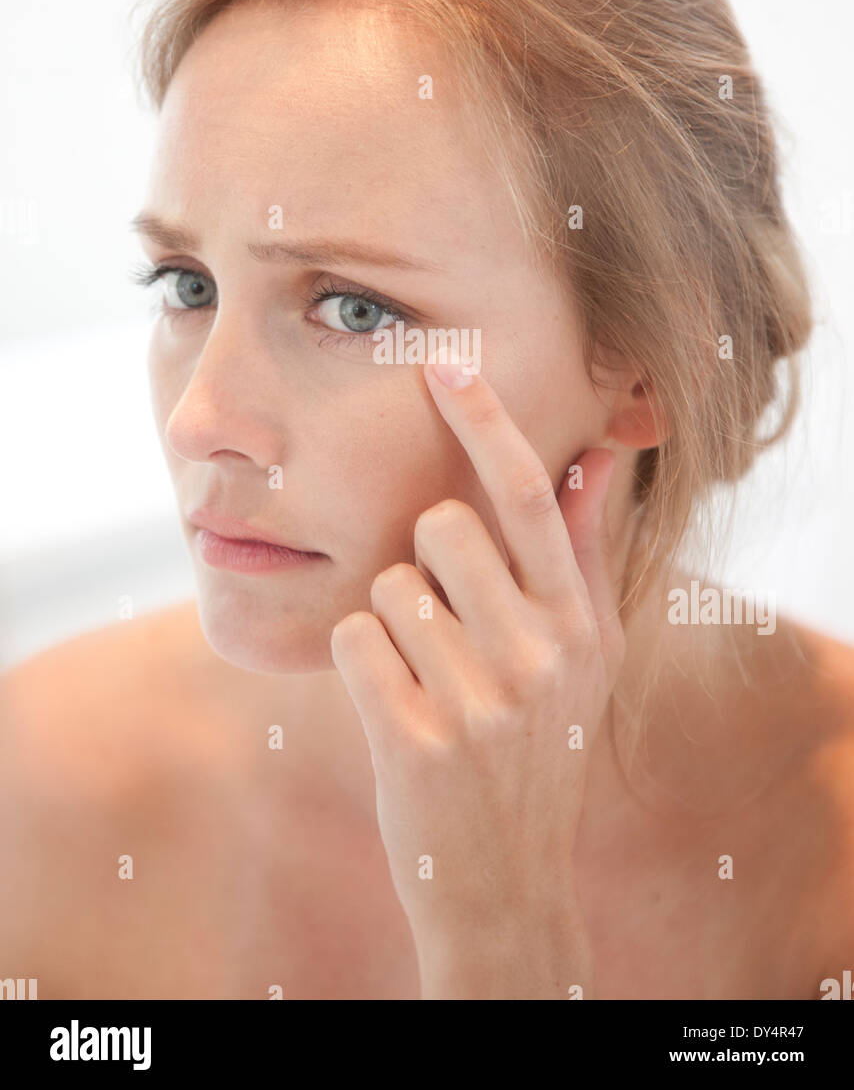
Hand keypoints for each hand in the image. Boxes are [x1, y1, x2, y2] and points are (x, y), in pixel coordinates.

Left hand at [330, 355, 624, 995]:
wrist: (506, 882)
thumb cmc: (538, 747)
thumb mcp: (583, 656)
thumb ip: (582, 553)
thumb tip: (592, 454)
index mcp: (579, 622)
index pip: (531, 497)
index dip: (486, 422)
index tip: (446, 363)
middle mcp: (541, 653)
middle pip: (440, 526)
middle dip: (424, 561)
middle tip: (444, 625)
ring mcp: (481, 701)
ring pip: (389, 585)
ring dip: (393, 624)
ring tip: (426, 680)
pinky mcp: (416, 741)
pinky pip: (355, 639)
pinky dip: (361, 664)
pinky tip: (395, 708)